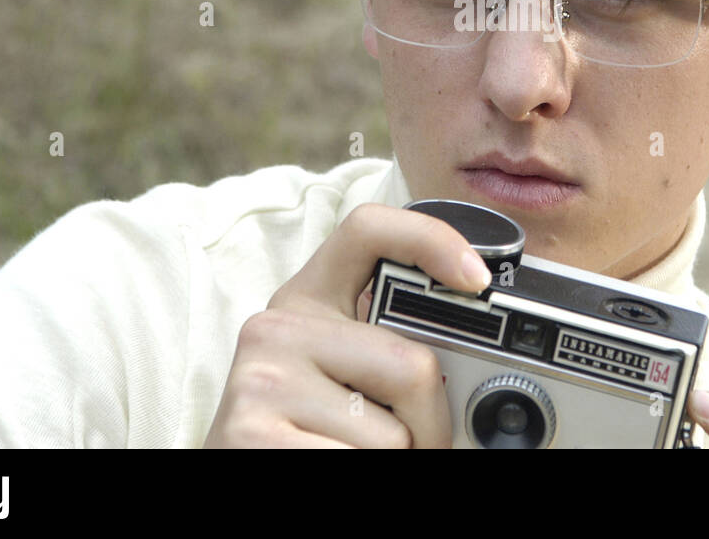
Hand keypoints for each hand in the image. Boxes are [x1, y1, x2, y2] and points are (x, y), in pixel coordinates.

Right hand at [203, 202, 492, 448]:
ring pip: (394, 435)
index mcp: (307, 299)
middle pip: (411, 365)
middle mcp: (278, 328)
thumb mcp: (337, 373)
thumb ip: (385, 351)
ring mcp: (262, 381)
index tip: (477, 279)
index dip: (432, 239)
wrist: (231, 469)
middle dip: (431, 422)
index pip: (368, 229)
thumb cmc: (302, 430)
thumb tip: (473, 371)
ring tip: (353, 454)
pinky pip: (364, 464)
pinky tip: (330, 463)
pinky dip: (367, 479)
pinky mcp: (252, 434)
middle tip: (414, 442)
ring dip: (397, 459)